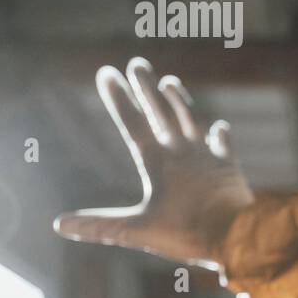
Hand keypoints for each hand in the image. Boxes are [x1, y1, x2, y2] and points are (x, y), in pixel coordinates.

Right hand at [53, 57, 253, 268]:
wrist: (238, 234)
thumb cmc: (188, 232)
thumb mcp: (138, 231)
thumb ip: (100, 225)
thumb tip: (60, 224)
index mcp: (158, 162)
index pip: (133, 123)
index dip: (118, 98)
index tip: (107, 72)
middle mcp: (183, 151)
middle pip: (162, 113)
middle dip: (146, 88)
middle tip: (137, 63)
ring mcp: (208, 157)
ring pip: (191, 121)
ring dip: (180, 101)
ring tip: (170, 82)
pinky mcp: (229, 168)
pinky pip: (224, 145)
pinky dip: (220, 136)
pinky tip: (219, 126)